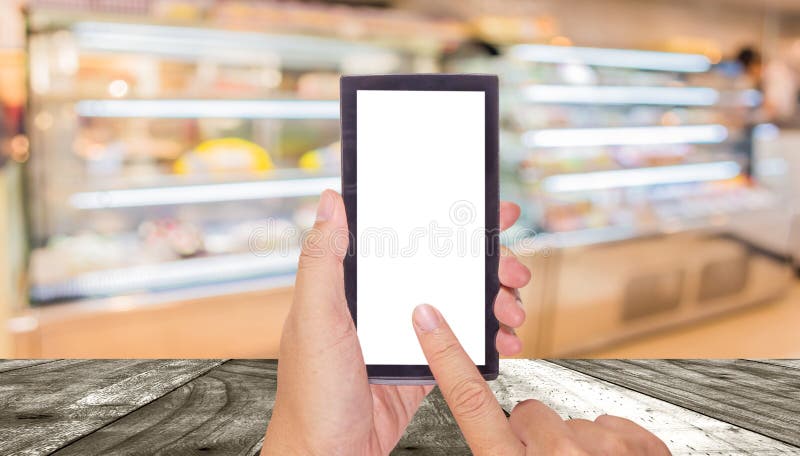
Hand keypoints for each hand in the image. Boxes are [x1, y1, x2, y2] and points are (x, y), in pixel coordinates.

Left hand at [262, 190, 530, 454]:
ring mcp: (406, 334)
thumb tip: (331, 202)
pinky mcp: (422, 365)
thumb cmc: (312, 394)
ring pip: (460, 304)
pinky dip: (489, 340)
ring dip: (494, 301)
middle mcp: (384, 303)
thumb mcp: (314, 319)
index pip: (406, 239)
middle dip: (487, 265)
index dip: (446, 222)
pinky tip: (503, 343)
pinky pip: (463, 344)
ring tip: (511, 311)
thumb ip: (323, 261)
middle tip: (511, 271)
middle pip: (445, 269)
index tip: (484, 213)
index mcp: (357, 285)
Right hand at [412, 304, 670, 454]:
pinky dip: (609, 447)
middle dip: (533, 437)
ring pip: (572, 421)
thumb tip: (496, 440)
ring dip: (576, 448)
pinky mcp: (642, 444)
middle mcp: (559, 455)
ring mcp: (605, 449)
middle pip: (527, 413)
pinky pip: (608, 424)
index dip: (445, 355)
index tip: (429, 319)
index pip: (468, 402)